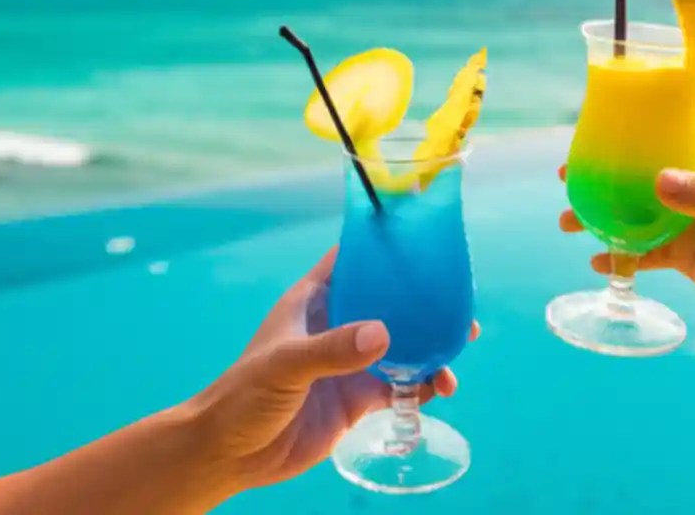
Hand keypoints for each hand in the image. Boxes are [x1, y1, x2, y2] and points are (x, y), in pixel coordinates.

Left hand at [187, 249, 478, 491]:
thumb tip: (384, 334)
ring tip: (457, 355)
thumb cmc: (244, 396)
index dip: (384, 247)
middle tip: (462, 306)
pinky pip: (401, 386)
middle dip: (426, 303)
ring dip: (432, 348)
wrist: (232, 454)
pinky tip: (440, 391)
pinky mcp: (358, 398)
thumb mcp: (285, 364)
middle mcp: (337, 325)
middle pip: (390, 303)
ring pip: (403, 345)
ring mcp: (350, 363)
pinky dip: (424, 386)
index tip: (425, 239)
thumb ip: (332, 349)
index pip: (352, 260)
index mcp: (314, 300)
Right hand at [559, 121, 694, 325]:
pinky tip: (597, 259)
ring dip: (604, 215)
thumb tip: (656, 181)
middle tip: (567, 175)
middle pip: (643, 169)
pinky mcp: (687, 254)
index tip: (605, 117)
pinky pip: (645, 251)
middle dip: (606, 172)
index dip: (642, 120)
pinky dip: (622, 254)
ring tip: (569, 222)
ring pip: (636, 211)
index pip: (676, 125)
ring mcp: (690, 219)